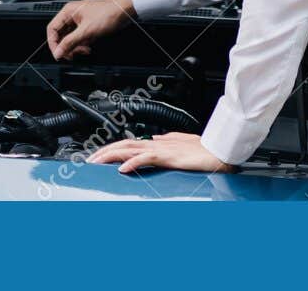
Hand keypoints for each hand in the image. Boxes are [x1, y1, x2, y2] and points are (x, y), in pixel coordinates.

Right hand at [46, 0, 134, 59]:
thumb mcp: (86, 31)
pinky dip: (82, 45)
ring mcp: (80, 21)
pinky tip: (89, 47)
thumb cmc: (109, 13)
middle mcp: (72, 16)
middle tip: (72, 54)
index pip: (52, 29)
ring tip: (84, 50)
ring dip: (76, 47)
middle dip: (67, 47)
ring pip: (70, 39)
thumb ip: (70, 42)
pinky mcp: (88, 27)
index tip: (58, 54)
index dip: (53, 43)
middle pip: (61, 36)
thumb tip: (58, 52)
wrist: (125, 11)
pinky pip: (79, 39)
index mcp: (68, 12)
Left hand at [88, 132, 234, 173]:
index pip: (129, 144)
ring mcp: (161, 148)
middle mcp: (156, 143)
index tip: (98, 157)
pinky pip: (146, 158)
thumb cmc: (203, 149)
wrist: (218, 151)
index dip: (112, 149)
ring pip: (130, 149)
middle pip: (123, 145)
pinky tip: (122, 169)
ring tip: (97, 163)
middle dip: (104, 153)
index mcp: (158, 143)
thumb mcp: (180, 143)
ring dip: (111, 156)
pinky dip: (133, 162)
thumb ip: (166, 141)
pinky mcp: (168, 156)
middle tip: (89, 161)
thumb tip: (154, 139)